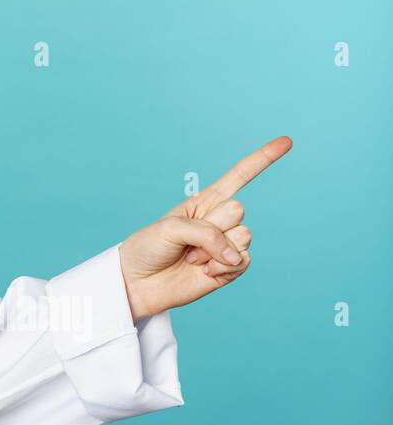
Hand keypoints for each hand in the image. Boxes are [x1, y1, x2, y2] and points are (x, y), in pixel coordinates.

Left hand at [118, 136, 292, 320]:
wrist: (138, 282)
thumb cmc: (149, 248)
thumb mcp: (170, 227)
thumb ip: (207, 233)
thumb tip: (236, 256)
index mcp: (205, 201)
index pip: (239, 177)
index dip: (263, 159)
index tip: (287, 142)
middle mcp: (219, 221)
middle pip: (238, 210)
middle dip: (211, 226)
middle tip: (186, 242)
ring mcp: (226, 245)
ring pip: (243, 236)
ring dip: (213, 251)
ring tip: (190, 257)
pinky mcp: (230, 268)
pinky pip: (243, 262)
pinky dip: (221, 268)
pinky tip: (203, 272)